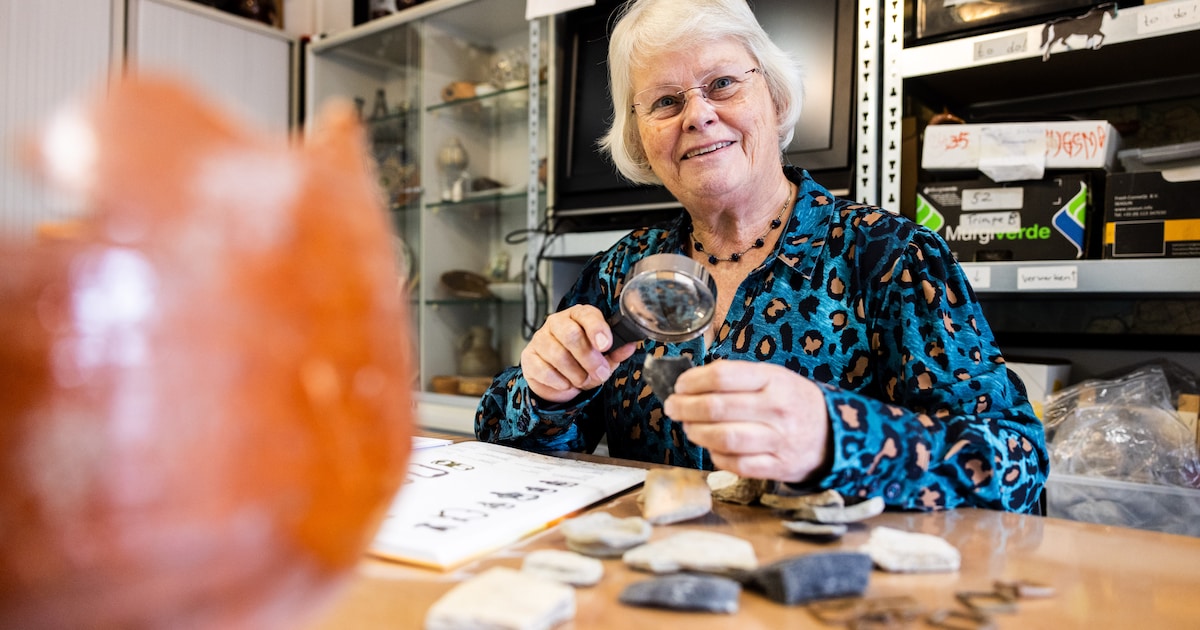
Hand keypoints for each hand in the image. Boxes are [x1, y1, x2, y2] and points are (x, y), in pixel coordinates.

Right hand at [521, 304, 637, 403]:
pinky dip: (560, 382)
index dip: (597, 330)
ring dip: (576, 374)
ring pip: (558, 355)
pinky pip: (544, 370)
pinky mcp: (529, 356)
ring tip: (582, 380)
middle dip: (589, 359)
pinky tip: (566, 383)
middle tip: (599, 373)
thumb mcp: (603, 357)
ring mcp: (540, 338)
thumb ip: (616, 351)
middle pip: (571, 335)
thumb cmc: (582, 362)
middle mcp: (557, 322)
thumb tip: (629, 346)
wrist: (557, 380)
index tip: (606, 346)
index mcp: (578, 316)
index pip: (587, 315)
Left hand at [664, 360, 829, 482]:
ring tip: (687, 427)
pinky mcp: (777, 467)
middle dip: (685, 408)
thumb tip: (691, 383)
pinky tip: (710, 447)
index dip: (693, 381)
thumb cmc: (794, 402)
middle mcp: (776, 409)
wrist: (834, 434)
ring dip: (696, 432)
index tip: (679, 385)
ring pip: (724, 438)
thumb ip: (738, 378)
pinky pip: (737, 464)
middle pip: (717, 408)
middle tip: (673, 407)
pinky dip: (716, 456)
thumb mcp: (774, 377)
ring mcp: (778, 440)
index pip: (723, 376)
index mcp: (774, 380)